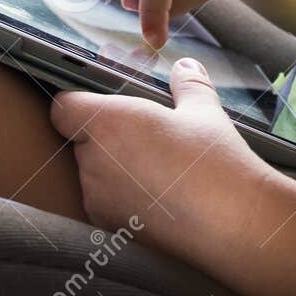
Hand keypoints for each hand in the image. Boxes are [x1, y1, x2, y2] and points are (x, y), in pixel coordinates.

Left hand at [47, 58, 276, 266]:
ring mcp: (99, 199)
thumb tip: (186, 67)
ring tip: (158, 170)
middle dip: (106, 138)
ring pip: (94, 174)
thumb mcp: (205, 112)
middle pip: (82, 141)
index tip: (97, 102)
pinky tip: (159, 197)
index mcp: (107, 123)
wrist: (231, 226)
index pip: (63, 108)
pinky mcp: (111, 228)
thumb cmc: (214, 164)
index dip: (76, 103)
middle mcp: (93, 161)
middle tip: (145, 137)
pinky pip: (107, 203)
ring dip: (115, 169)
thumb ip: (188, 84)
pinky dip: (124, 199)